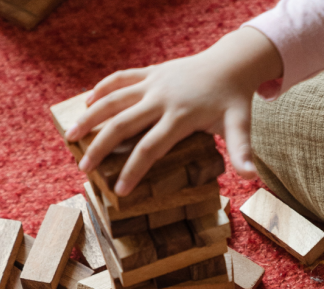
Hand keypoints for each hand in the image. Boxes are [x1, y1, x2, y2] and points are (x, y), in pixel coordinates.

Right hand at [65, 27, 282, 195]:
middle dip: (101, 148)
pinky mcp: (150, 72)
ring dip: (89, 117)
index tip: (119, 191)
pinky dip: (101, 89)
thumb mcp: (240, 126)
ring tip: (70, 137)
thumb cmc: (233, 101)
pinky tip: (85, 103)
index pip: (151, 148)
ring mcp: (153, 83)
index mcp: (181, 116)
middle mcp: (162, 98)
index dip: (133, 170)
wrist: (230, 63)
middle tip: (83, 170)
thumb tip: (253, 179)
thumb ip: (242, 152)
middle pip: (123, 124)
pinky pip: (119, 78)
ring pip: (113, 99)